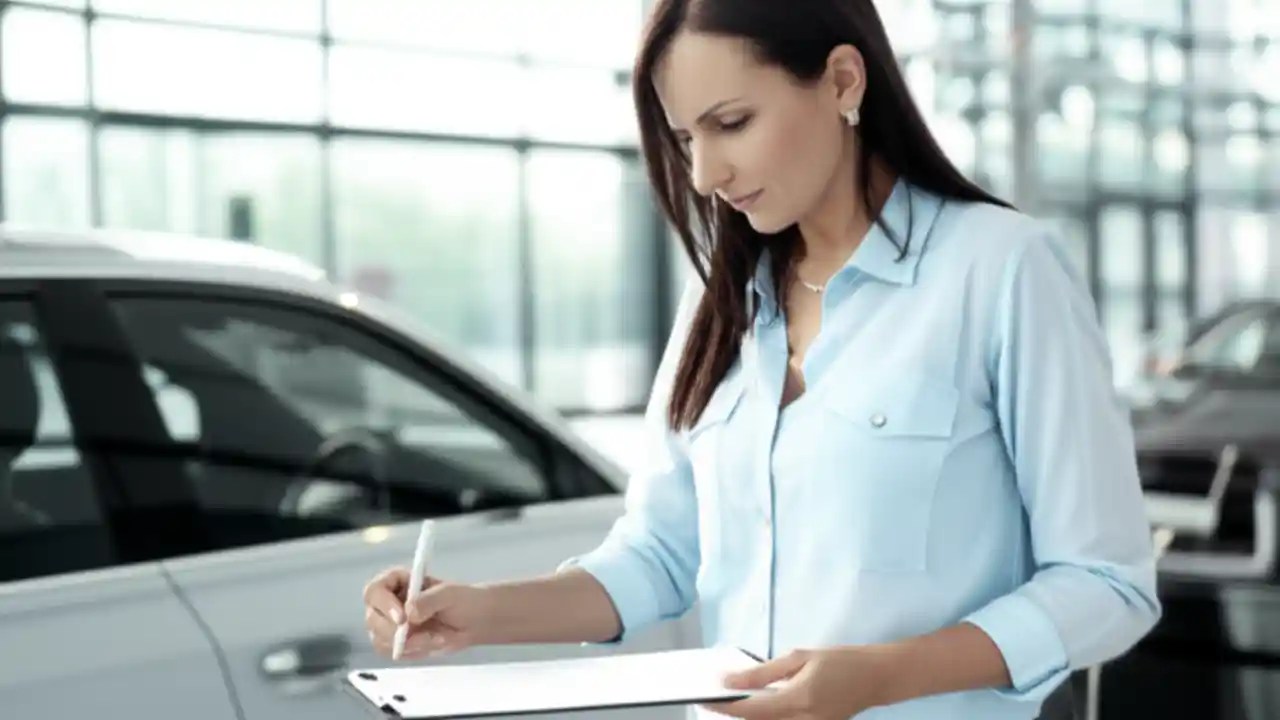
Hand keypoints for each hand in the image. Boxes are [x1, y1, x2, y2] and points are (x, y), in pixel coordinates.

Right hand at [362, 567, 497, 660]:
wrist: (474, 620)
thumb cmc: (462, 600)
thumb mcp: (450, 594)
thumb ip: (429, 600)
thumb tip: (409, 612)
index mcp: (396, 582)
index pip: (374, 591)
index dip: (384, 605)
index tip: (402, 618)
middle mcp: (387, 603)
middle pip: (373, 619)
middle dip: (397, 632)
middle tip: (425, 636)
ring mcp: (389, 625)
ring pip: (380, 640)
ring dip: (411, 644)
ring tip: (438, 638)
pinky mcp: (397, 644)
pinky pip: (395, 653)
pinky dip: (415, 652)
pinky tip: (434, 643)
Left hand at [702, 647, 890, 719]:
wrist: (876, 678)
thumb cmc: (840, 661)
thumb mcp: (800, 658)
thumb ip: (763, 671)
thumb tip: (731, 680)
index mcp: (799, 699)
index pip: (752, 710)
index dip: (725, 707)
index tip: (704, 700)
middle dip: (733, 713)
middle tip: (712, 699)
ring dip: (749, 717)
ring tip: (732, 701)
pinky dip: (767, 718)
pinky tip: (758, 705)